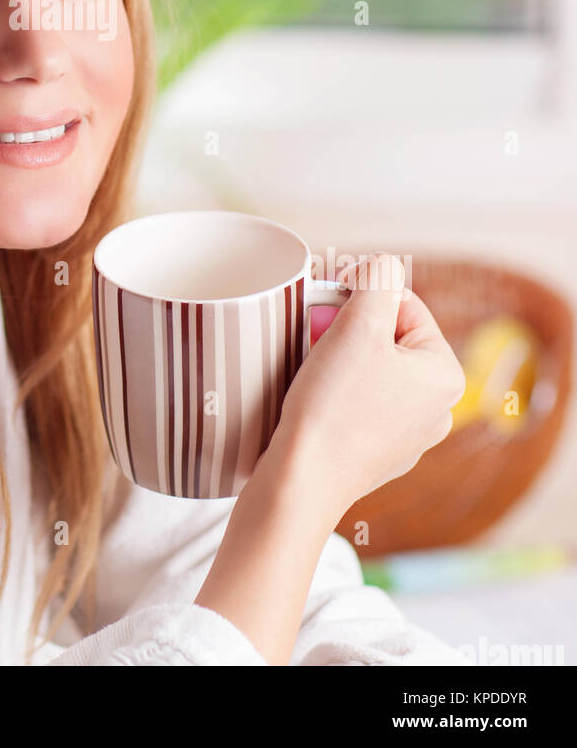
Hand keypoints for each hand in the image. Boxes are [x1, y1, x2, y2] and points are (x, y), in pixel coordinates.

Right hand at [269, 254, 466, 519]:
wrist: (301, 480)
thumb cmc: (333, 405)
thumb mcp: (359, 324)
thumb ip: (378, 279)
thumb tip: (381, 267)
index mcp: (445, 375)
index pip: (402, 305)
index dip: (359, 297)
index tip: (323, 307)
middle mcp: (436, 409)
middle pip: (386, 336)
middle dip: (345, 328)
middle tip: (312, 335)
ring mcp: (407, 435)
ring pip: (369, 368)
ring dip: (337, 356)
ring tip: (309, 364)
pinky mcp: (374, 453)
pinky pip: (356, 402)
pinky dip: (333, 390)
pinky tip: (312, 398)